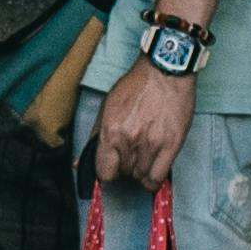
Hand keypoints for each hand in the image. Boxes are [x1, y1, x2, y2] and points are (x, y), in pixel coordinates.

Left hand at [92, 55, 189, 192]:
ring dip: (141, 170)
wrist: (165, 71)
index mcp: (110, 131)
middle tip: (131, 153)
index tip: (112, 166)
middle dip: (126, 167)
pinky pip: (158, 177)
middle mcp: (129, 140)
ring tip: (144, 155)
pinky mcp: (171, 145)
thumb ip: (95, 136)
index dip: (107, 171)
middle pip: (124, 174)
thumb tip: (79, 163)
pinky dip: (154, 178)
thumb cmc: (137, 85)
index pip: (104, 172)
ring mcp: (151, 144)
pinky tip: (153, 167)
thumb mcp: (107, 106)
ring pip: (141, 177)